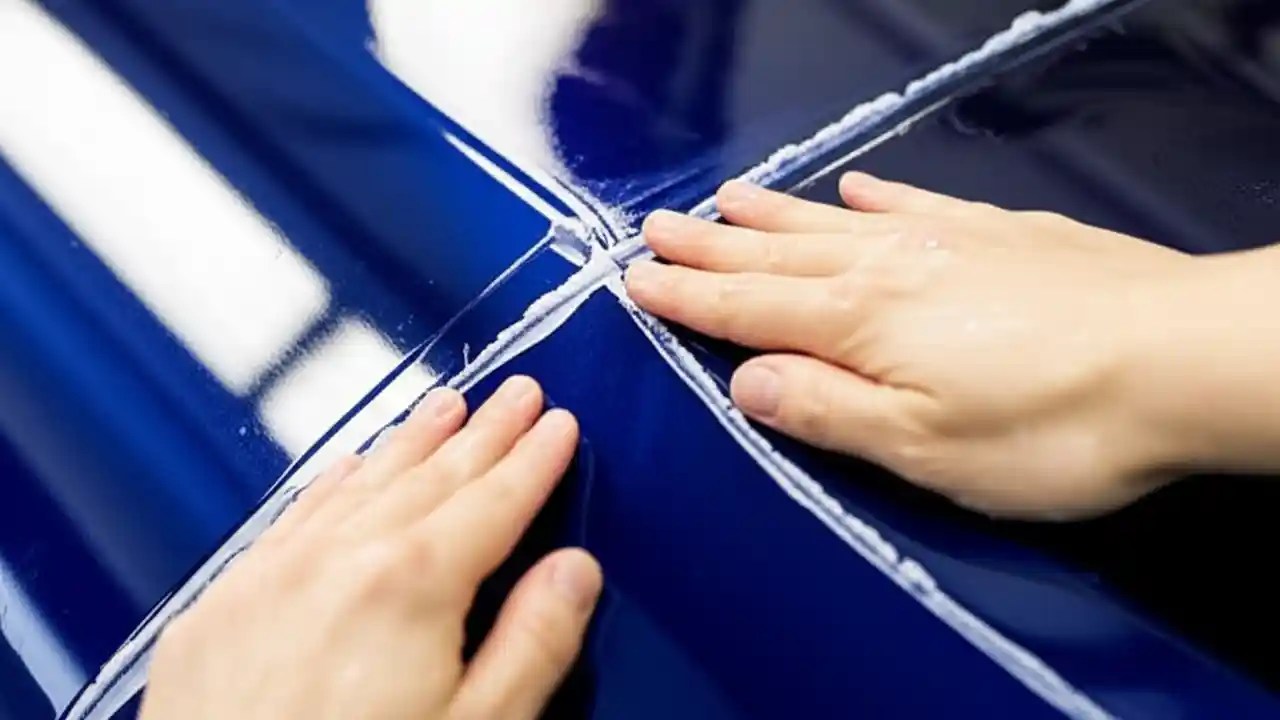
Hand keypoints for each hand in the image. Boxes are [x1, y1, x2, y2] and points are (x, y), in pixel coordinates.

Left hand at [140, 377, 600, 719]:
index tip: (557, 428)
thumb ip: (532, 646)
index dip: (533, 461)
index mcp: (410, 586)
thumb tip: (574, 572)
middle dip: (484, 434)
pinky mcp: (220, 606)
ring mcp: (270, 577)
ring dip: (411, 442)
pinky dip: (332, 482)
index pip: (493, 502)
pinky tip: (349, 465)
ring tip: (447, 406)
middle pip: (431, 477)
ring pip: (359, 483)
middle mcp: (337, 560)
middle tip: (518, 395)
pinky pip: (290, 517)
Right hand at [626, 174, 1200, 519]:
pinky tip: (856, 187)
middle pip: (778, 255)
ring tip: (726, 200)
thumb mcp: (924, 448)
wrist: (1182, 358)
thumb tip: (745, 382)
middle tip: (656, 229)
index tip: (637, 280)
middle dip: (711, 247)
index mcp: (858, 324)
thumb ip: (827, 411)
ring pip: (833, 221)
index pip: (748, 309)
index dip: (688, 298)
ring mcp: (947, 241)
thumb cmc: (1051, 426)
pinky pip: (915, 202)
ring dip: (773, 214)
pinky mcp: (1002, 235)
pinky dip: (874, 196)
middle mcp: (889, 267)